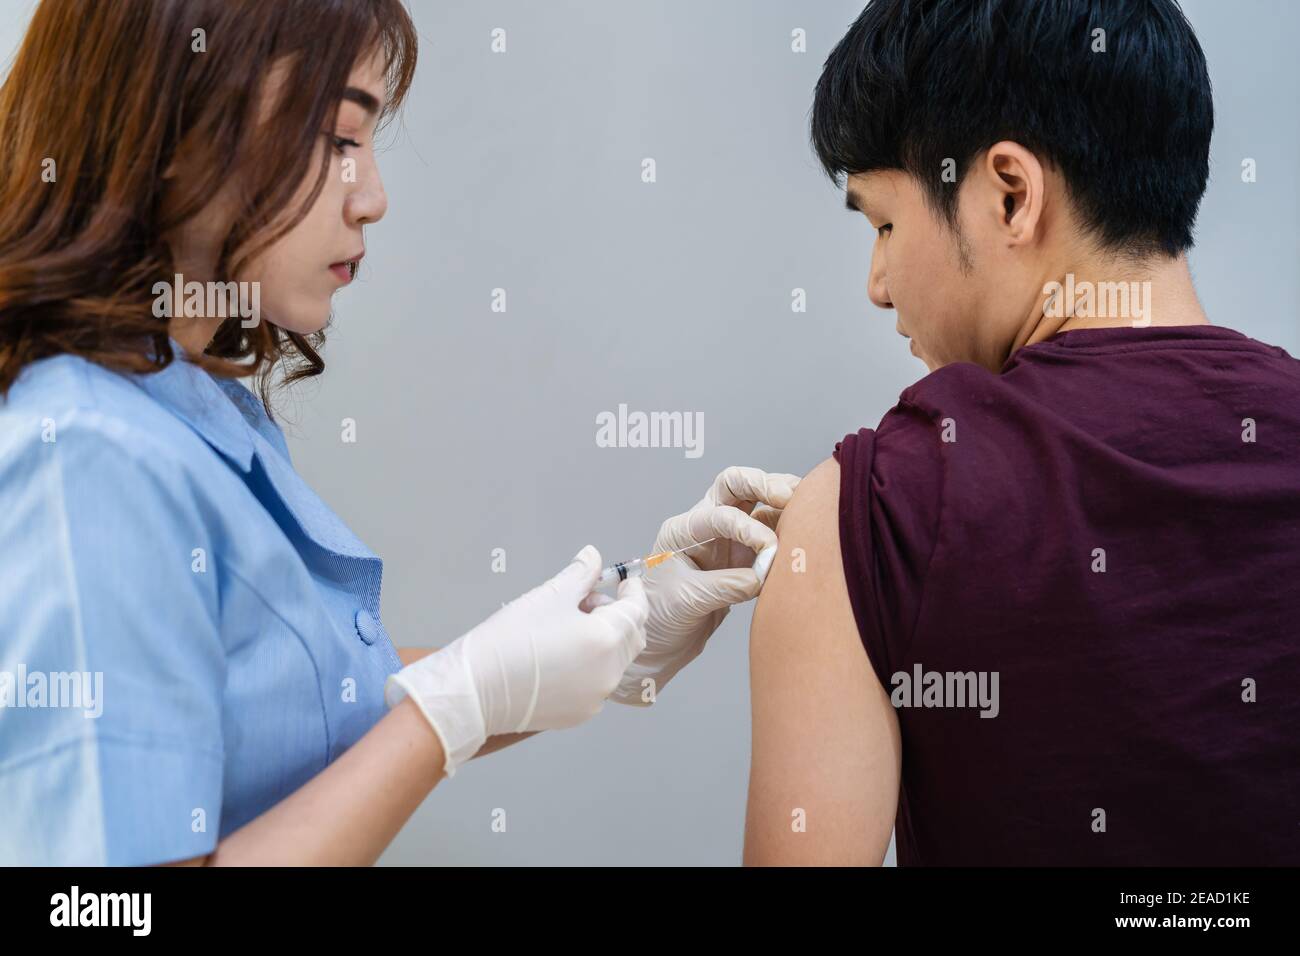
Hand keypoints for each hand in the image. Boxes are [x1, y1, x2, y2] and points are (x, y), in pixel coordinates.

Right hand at [385, 546, 647, 775]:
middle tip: (586, 600)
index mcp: (606, 640)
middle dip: (618, 615)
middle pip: (631, 637)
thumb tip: (593, 556)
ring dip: (604, 640)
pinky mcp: (580, 714)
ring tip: (568, 627)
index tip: (623, 580)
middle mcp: (609, 673)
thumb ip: (579, 574)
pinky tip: (561, 655)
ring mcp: (596, 697)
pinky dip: (591, 664)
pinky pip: (597, 682)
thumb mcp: (548, 596)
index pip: (637, 611)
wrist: (475, 691)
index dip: (632, 591)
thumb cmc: (509, 639)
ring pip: (615, 661)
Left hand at [609, 466, 800, 705]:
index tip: (769, 550)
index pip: (719, 513)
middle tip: (791, 496)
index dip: (748, 528)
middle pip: (737, 485)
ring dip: (783, 503)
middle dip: (765, 483)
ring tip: (807, 510)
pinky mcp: (744, 557)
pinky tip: (804, 536)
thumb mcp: (688, 600)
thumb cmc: (660, 616)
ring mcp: (727, 539)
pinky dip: (789, 531)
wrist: (659, 640)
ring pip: (759, 504)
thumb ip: (726, 586)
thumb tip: (764, 576)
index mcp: (683, 530)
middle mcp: (706, 526)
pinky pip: (771, 533)